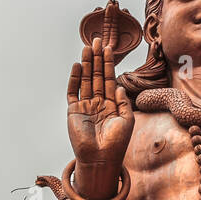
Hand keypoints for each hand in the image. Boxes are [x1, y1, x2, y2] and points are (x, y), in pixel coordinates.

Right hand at [67, 37, 133, 166]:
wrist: (101, 159)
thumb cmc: (117, 143)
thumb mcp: (127, 121)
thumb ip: (124, 102)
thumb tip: (118, 86)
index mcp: (111, 104)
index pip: (108, 79)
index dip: (108, 64)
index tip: (109, 48)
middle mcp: (97, 103)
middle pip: (96, 76)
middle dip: (97, 58)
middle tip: (97, 41)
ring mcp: (85, 106)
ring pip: (85, 80)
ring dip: (86, 64)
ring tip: (87, 48)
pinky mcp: (74, 111)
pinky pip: (73, 92)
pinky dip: (74, 79)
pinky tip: (77, 66)